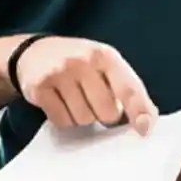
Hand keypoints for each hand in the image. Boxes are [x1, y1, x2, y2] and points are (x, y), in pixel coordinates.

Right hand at [13, 36, 157, 135]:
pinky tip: (60, 102)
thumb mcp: (105, 64)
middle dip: (104, 114)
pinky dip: (64, 118)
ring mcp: (60, 73)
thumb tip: (147, 119)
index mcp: (106, 55)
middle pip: (107, 112)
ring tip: (74, 98)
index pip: (128, 88)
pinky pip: (61, 121)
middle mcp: (83, 61)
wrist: (33, 52)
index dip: (139, 110)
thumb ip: (126, 87)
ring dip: (82, 117)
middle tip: (93, 100)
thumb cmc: (78, 62)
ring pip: (83, 120)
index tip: (144, 128)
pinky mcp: (40, 88)